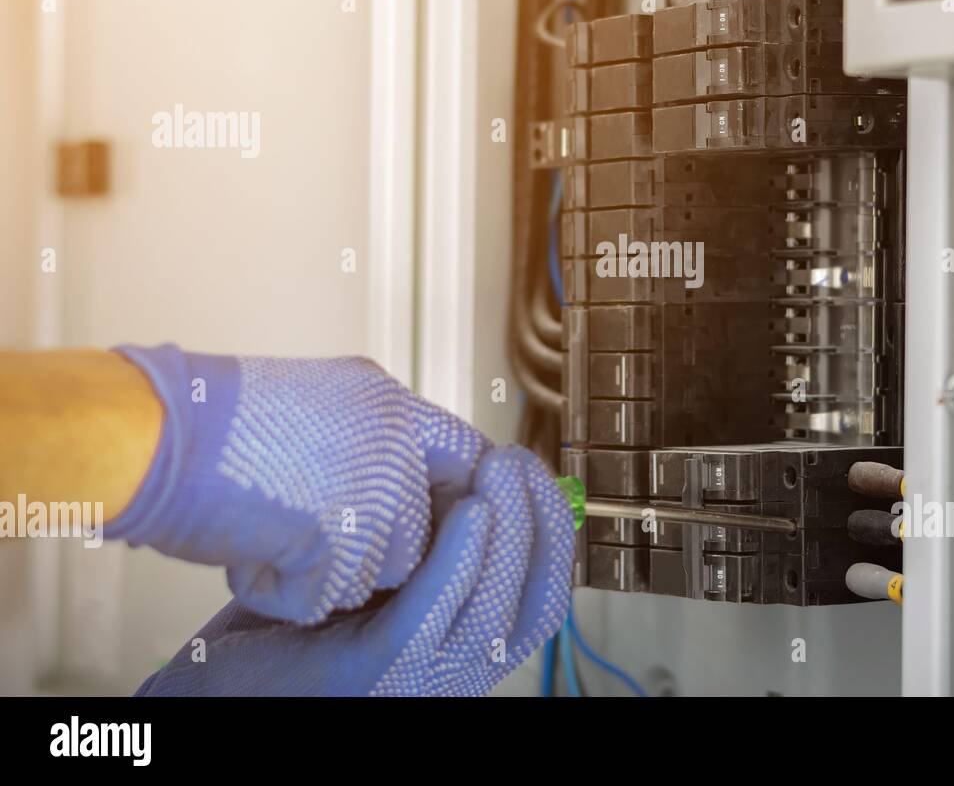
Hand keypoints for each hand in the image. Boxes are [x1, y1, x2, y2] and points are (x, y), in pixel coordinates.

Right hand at [107, 344, 489, 623]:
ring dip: (319, 569)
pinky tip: (244, 548)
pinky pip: (322, 600)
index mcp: (388, 401)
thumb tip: (398, 488)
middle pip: (417, 532)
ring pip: (375, 574)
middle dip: (363, 547)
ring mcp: (374, 491)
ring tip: (264, 526)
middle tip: (300, 520)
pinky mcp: (340, 541)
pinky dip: (276, 590)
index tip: (445, 521)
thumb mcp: (310, 408)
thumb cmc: (201, 421)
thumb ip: (365, 442)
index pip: (465, 456)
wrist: (150, 432)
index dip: (454, 497)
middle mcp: (395, 441)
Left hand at [135, 447, 574, 695]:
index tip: (535, 473)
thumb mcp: (376, 578)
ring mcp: (411, 677)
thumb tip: (471, 471)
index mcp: (457, 647)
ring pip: (493, 607)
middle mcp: (447, 671)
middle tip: (516, 462)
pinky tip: (468, 511)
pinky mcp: (368, 671)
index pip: (541, 596)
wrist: (207, 684)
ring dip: (507, 530)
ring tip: (497, 472)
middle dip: (539, 522)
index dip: (553, 532)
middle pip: (532, 603)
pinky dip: (459, 560)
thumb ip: (423, 544)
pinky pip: (433, 615)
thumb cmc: (288, 627)